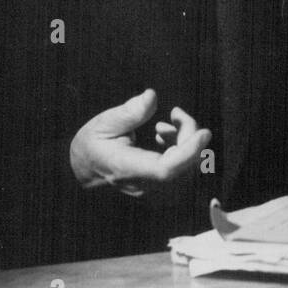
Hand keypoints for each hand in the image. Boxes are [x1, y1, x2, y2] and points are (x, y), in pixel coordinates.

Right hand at [69, 89, 210, 196]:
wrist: (84, 168)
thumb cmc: (92, 144)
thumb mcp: (104, 123)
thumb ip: (129, 112)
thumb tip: (151, 98)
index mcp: (126, 169)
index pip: (166, 170)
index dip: (189, 152)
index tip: (203, 133)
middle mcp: (142, 184)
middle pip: (183, 168)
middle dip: (189, 137)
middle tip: (176, 113)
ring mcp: (152, 189)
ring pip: (186, 170)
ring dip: (186, 142)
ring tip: (166, 124)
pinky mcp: (159, 186)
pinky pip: (181, 171)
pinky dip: (183, 150)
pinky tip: (166, 135)